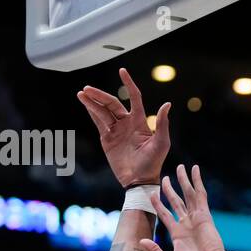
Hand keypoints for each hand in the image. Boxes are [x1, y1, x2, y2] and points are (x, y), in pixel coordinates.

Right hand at [78, 68, 169, 188]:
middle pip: (112, 103)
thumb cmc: (153, 162)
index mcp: (141, 121)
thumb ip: (162, 123)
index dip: (128, 84)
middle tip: (88, 89)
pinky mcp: (107, 139)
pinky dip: (91, 112)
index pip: (134, 97)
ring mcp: (116, 130)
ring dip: (92, 102)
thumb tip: (168, 104)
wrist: (138, 180)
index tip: (122, 71)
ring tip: (82, 93)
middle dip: (100, 95)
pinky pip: (98, 122)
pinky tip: (84, 102)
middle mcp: (127, 123)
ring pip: (103, 111)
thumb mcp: (162, 143)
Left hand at [141, 164, 227, 250]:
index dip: (158, 204)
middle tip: (165, 178)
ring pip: (188, 195)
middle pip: (177, 202)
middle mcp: (187, 224)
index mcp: (178, 235)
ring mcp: (196, 218)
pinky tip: (195, 170)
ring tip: (180, 168)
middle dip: (170, 189)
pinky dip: (197, 181)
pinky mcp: (205, 215)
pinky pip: (200, 195)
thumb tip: (141, 240)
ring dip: (184, 181)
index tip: (152, 194)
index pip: (165, 215)